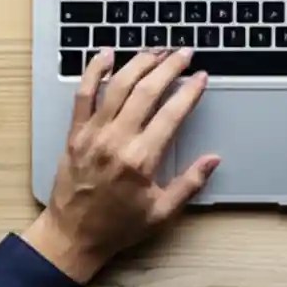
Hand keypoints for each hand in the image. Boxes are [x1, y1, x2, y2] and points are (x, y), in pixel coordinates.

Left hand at [22, 48, 218, 281]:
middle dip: (168, 67)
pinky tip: (106, 55)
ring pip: (117, 85)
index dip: (190, 91)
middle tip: (183, 53)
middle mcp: (116, 141)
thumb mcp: (162, 212)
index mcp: (141, 160)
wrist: (72, 236)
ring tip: (155, 51)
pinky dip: (93, 71)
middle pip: (146, 91)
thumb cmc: (117, 227)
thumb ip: (190, 183)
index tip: (201, 77)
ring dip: (138, 63)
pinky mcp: (75, 133)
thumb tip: (213, 159)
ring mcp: (93, 134)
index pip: (172, 113)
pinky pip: (82, 94)